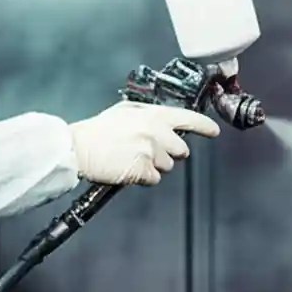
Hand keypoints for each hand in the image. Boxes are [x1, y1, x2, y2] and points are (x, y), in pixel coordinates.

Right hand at [69, 101, 220, 185]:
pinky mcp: (143, 170)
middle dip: (169, 153)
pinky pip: (154, 179)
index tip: (214, 131)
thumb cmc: (98, 130)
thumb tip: (166, 120)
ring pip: (167, 167)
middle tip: (146, 150)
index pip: (188, 119)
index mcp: (153, 115)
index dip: (204, 126)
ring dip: (154, 166)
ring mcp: (151, 152)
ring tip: (131, 158)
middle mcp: (156, 132)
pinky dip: (144, 178)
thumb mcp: (125, 112)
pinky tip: (128, 168)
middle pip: (181, 150)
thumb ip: (148, 114)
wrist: (78, 147)